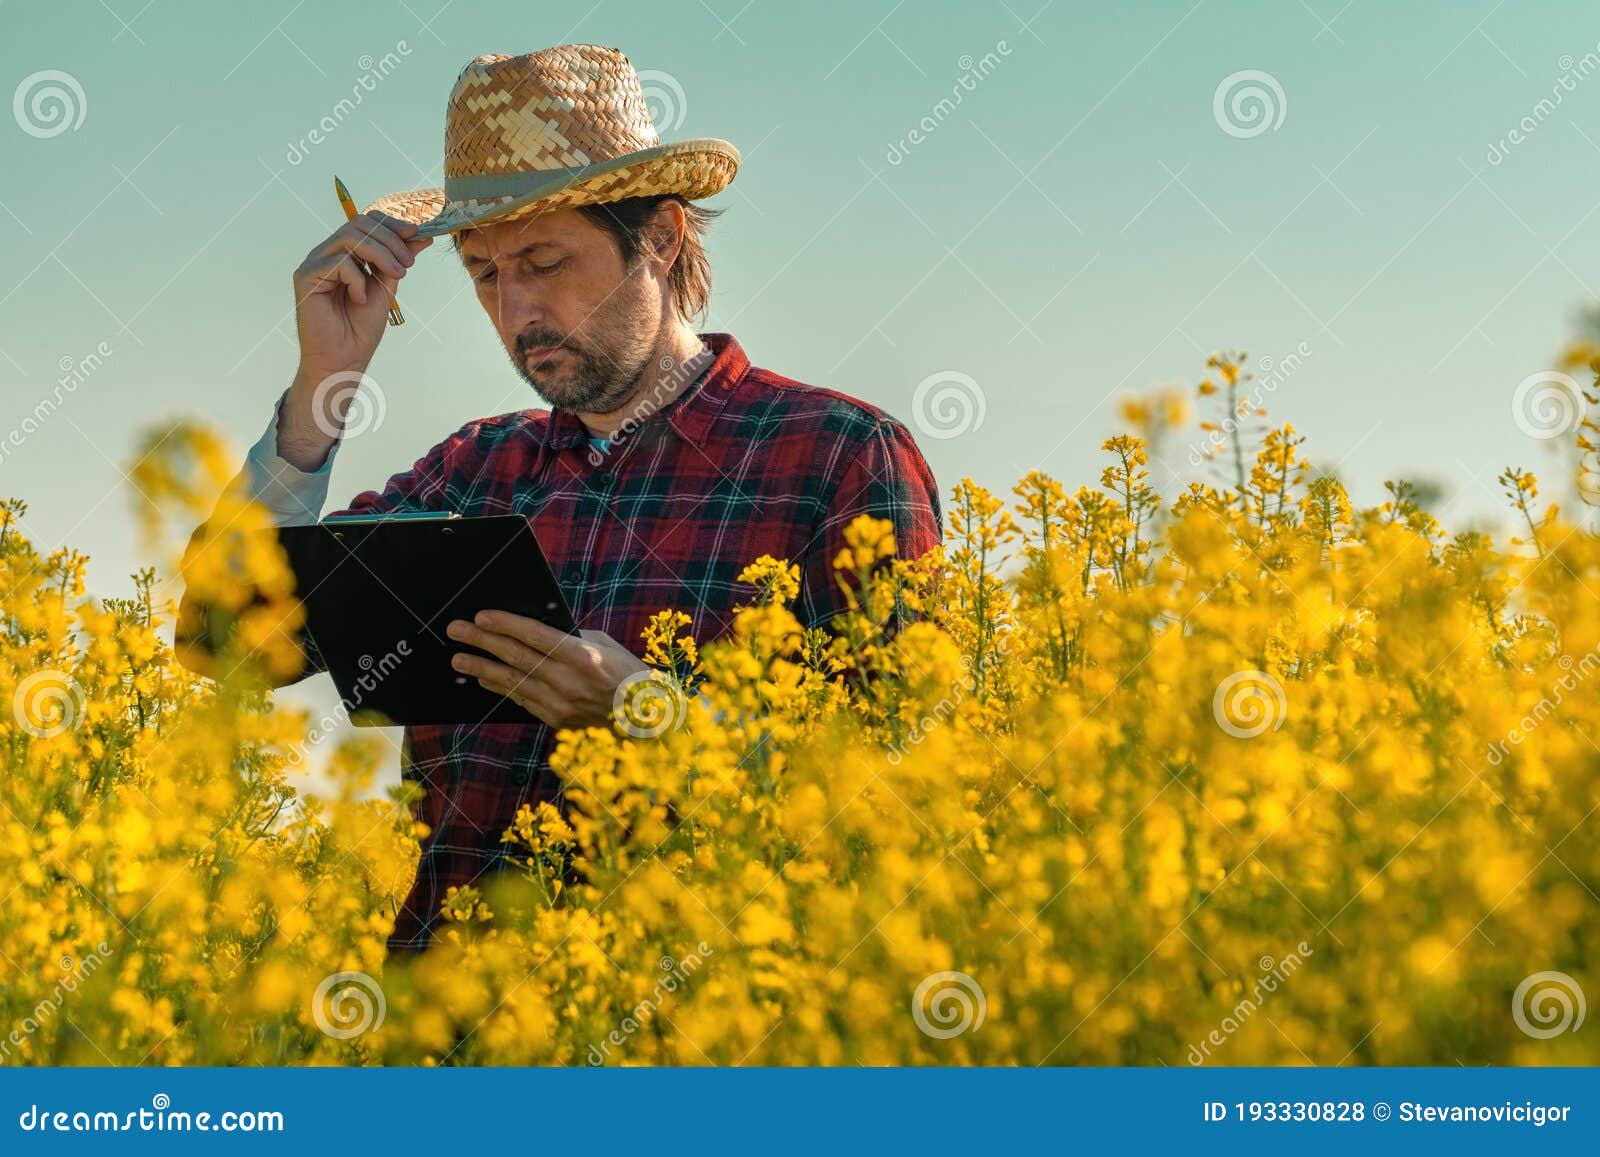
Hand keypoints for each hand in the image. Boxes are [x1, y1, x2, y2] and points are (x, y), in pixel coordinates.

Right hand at [280, 212, 431, 469]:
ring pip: (350, 238)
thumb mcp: (387, 288)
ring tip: (397, 275)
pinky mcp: (305, 277)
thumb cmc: (360, 330)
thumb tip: (422, 235)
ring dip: (381, 254)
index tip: (418, 233)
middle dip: (391, 239)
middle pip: (359, 224)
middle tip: (409, 264)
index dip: (392, 223)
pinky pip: (339, 263)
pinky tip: (360, 299)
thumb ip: (398, 260)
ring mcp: (314, 264)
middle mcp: (326, 253)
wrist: (343, 361)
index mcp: (344, 253)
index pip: (366, 222)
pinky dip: (358, 280)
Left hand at [446, 611, 650, 730]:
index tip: (481, 616)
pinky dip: (499, 687)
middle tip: (457, 630)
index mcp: (585, 657)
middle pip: (517, 658)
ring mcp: (561, 705)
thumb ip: (571, 638)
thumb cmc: (626, 673)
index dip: (505, 625)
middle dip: (483, 642)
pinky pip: (521, 700)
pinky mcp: (556, 720)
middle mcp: (570, 682)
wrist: (646, 718)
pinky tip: (482, 678)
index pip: (536, 636)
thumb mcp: (605, 646)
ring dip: (481, 668)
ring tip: (458, 658)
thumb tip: (536, 629)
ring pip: (512, 682)